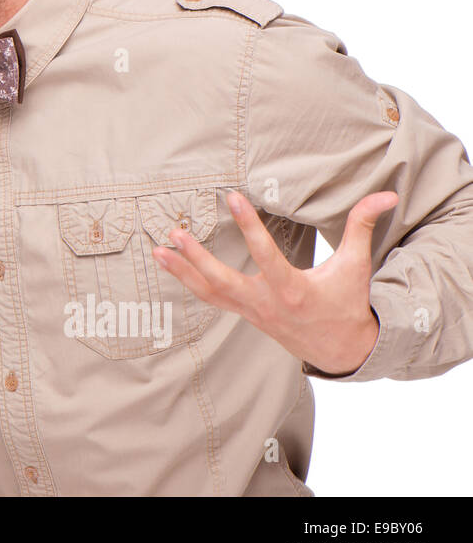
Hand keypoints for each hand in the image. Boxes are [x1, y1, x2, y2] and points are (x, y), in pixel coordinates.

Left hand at [151, 189, 399, 374]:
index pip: (265, 254)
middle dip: (197, 259)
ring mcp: (250, 311)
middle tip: (174, 233)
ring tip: (156, 250)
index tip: (231, 197)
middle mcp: (265, 303)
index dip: (248, 226)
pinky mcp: (243, 314)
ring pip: (209, 293)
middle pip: (223, 281)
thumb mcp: (356, 265)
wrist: (340, 349)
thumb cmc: (346, 302)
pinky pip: (210, 298)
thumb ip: (362, 225)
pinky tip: (169, 264)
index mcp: (293, 289)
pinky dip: (188, 282)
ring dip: (181, 272)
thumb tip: (386, 193)